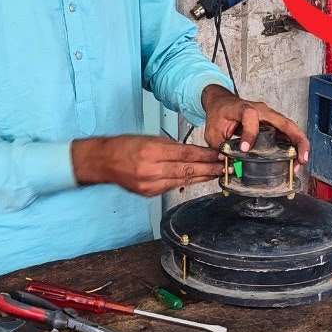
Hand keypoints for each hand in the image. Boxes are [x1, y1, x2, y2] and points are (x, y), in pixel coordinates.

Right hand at [72, 136, 223, 195]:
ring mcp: (149, 184)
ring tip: (219, 174)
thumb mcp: (151, 139)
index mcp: (152, 151)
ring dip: (203, 178)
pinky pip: (172, 187)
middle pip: (188, 170)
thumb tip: (196, 152)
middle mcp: (151, 169)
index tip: (221, 155)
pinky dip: (187, 183)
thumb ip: (173, 147)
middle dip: (211, 169)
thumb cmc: (126, 146)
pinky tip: (199, 180)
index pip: (186, 154)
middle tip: (228, 168)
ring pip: (183, 181)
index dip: (206, 156)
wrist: (103, 162)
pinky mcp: (149, 193)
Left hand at [200, 85, 309, 163]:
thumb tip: (230, 166)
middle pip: (286, 122)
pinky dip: (293, 147)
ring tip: (299, 163)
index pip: (251, 116)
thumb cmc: (219, 114)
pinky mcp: (272, 125)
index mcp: (244, 108)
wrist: (222, 103)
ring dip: (299, 145)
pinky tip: (294, 161)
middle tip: (301, 158)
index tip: (245, 149)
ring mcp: (270, 118)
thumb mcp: (212, 132)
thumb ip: (220, 148)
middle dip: (297, 140)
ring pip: (291, 129)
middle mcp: (262, 111)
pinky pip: (286, 134)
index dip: (250, 133)